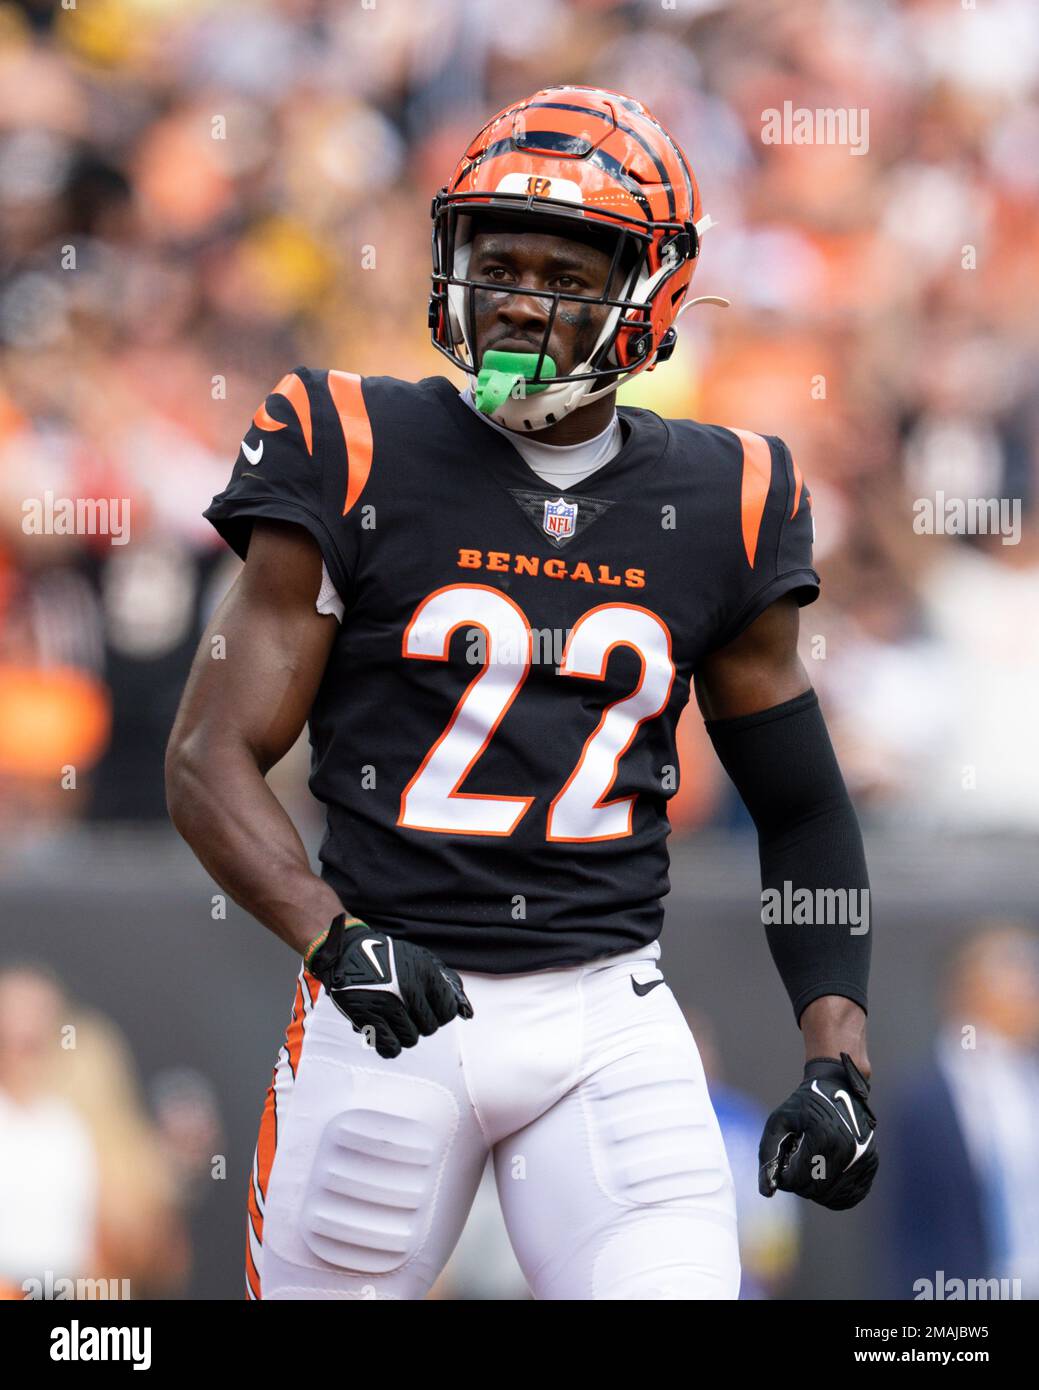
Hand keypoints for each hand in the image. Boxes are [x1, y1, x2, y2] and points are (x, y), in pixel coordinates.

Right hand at [305, 915, 472, 1058]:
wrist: (348, 952)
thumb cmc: (391, 959)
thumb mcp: (423, 960)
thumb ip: (448, 984)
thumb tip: (468, 1013)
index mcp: (425, 973)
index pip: (447, 1012)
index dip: (439, 1013)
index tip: (429, 1008)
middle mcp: (408, 989)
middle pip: (429, 1028)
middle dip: (421, 1023)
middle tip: (407, 1011)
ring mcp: (387, 1004)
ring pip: (411, 1040)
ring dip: (404, 1033)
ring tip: (394, 1018)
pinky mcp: (367, 1017)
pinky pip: (390, 1047)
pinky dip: (390, 1045)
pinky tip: (384, 1033)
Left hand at [758, 1052, 876, 1209]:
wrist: (838, 1088)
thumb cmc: (803, 1106)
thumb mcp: (778, 1121)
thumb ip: (768, 1155)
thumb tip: (766, 1192)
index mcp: (823, 1137)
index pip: (797, 1181)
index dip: (784, 1178)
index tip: (784, 1163)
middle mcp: (847, 1150)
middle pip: (815, 1191)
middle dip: (800, 1184)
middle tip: (796, 1165)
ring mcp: (862, 1158)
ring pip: (833, 1198)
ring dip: (816, 1191)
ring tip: (810, 1169)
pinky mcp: (871, 1163)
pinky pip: (852, 1196)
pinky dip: (836, 1195)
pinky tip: (826, 1180)